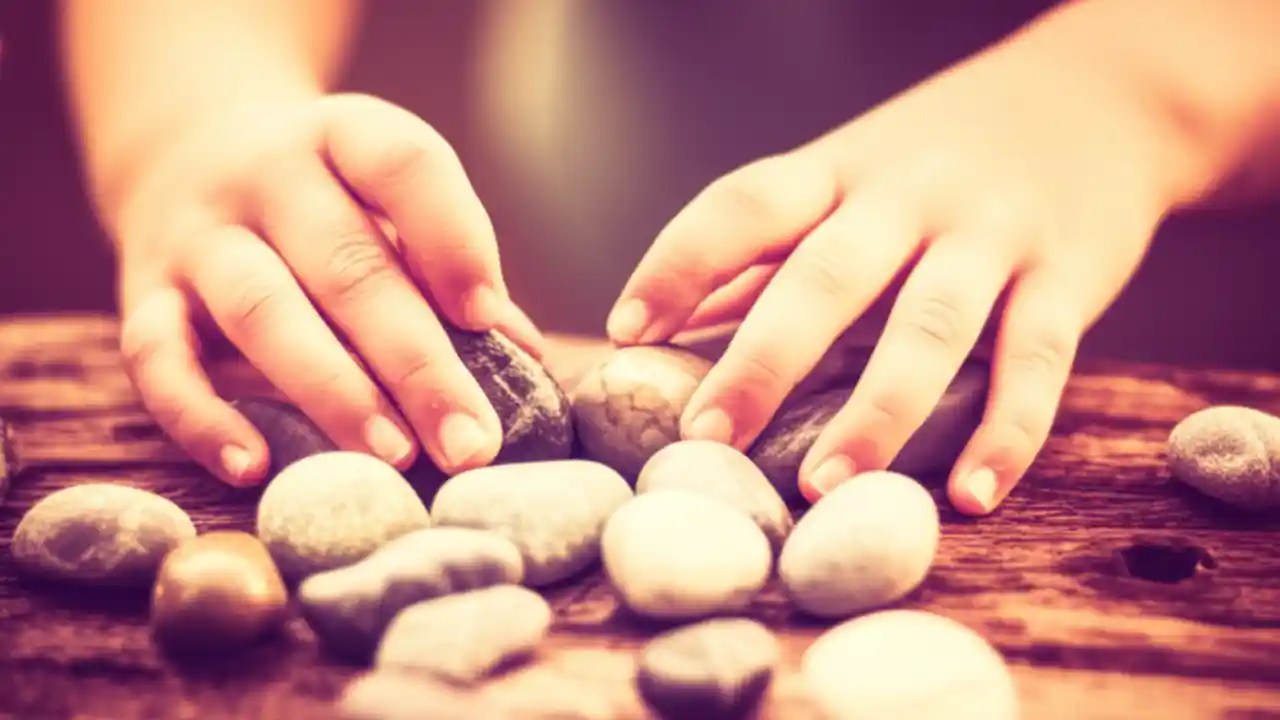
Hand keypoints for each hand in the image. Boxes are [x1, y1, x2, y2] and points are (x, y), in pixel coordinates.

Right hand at [113, 94, 541, 485]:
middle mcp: (265, 176)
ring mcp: (197, 235)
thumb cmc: (324, 203)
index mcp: (342, 137)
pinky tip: (253, 467)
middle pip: (347, 264)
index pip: (402, 165)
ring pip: (261, 311)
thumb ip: (445, 270)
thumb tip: (525, 358)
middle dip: (416, 361)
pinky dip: (202, 418)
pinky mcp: (140, 294)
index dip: (452, 239)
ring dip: (332, 391)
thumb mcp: (383, 206)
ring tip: (395, 456)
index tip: (487, 319)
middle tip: (469, 441)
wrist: (182, 152)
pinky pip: (157, 359)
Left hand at [608, 23, 1191, 513]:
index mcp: (838, 171)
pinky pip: (1037, 361)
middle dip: (762, 359)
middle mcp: (908, 197)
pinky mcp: (1069, 276)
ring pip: (930, 327)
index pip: (744, 206)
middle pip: (826, 276)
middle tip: (707, 438)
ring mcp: (992, 234)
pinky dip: (1006, 432)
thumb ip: (771, 256)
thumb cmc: (939, 160)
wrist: (1099, 100)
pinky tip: (969, 496)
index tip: (624, 331)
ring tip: (823, 486)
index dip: (678, 263)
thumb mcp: (849, 181)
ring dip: (875, 413)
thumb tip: (672, 335)